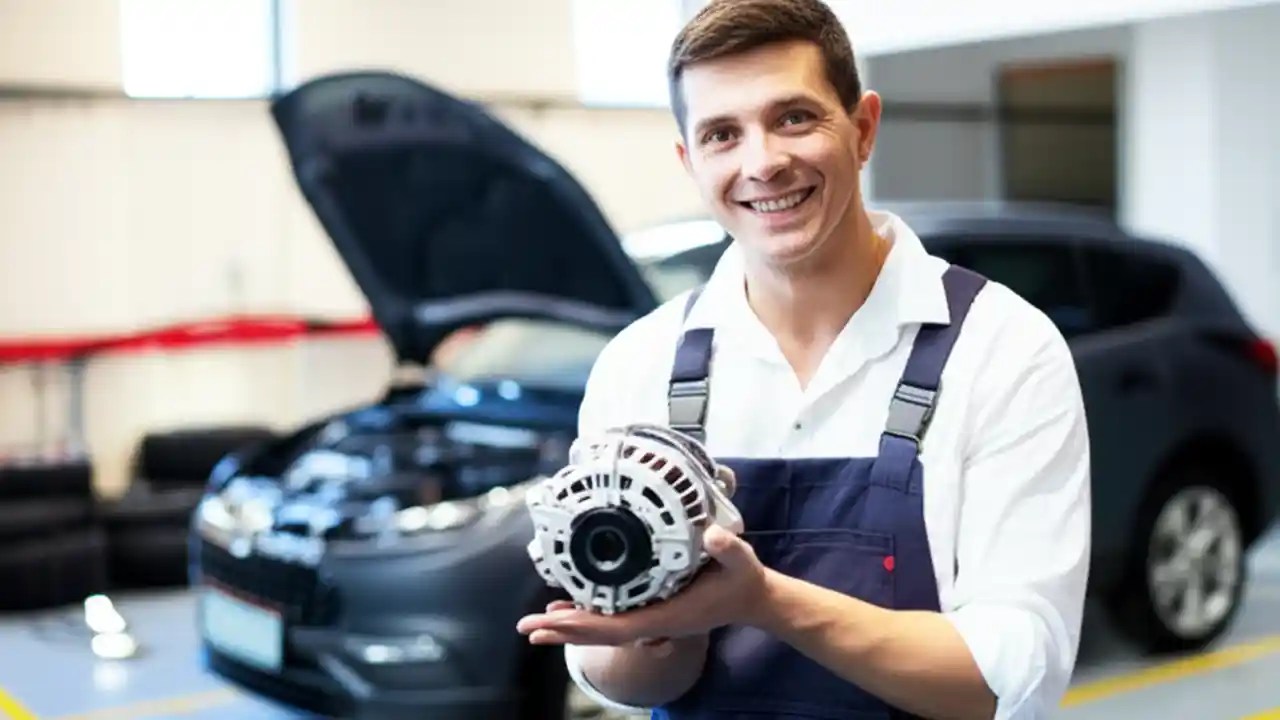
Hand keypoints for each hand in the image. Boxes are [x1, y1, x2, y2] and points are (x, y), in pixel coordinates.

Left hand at [516, 524, 769, 646]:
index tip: (558, 619)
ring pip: (602, 628)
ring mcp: (652, 618)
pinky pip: (611, 618)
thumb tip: (712, 535)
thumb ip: (729, 548)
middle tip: (528, 626)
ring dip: (569, 626)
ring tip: (536, 624)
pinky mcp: (651, 609)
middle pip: (601, 633)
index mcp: (669, 615)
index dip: (587, 624)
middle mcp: (655, 622)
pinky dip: (586, 616)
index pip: (619, 626)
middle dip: (564, 630)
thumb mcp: (741, 561)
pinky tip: (568, 608)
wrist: (753, 598)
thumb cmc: (743, 580)